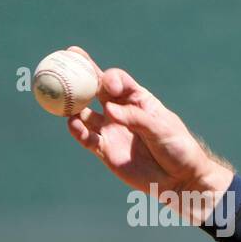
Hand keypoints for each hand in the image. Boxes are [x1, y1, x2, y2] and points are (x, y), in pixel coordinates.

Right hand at [63, 46, 233, 223]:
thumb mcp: (161, 129)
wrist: (179, 180)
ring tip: (61, 97)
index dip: (109, 77)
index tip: (109, 83)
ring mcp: (111, 130)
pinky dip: (77, 130)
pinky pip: (85, 137)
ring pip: (84, 112)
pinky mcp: (105, 149)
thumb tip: (109, 110)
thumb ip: (136, 118)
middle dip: (79, 75)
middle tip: (62, 61)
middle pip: (95, 90)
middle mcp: (120, 112)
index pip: (118, 81)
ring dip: (71, 104)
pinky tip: (72, 124)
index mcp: (138, 100)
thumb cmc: (177, 148)